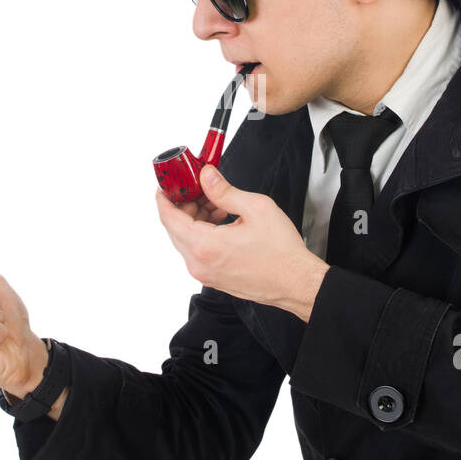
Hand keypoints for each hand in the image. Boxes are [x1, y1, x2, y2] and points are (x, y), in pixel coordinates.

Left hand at [155, 164, 329, 320]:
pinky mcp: (214, 278)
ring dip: (196, 219)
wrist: (296, 282)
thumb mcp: (255, 208)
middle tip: (198, 188)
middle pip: (175, 228)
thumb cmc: (281, 252)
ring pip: (187, 239)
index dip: (164, 197)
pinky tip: (223, 221)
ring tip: (219, 204)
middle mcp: (199, 264)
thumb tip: (206, 177)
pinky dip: (204, 233)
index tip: (167, 184)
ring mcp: (205, 274)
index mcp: (205, 246)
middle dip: (184, 205)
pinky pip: (198, 252)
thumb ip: (224, 191)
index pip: (169, 217)